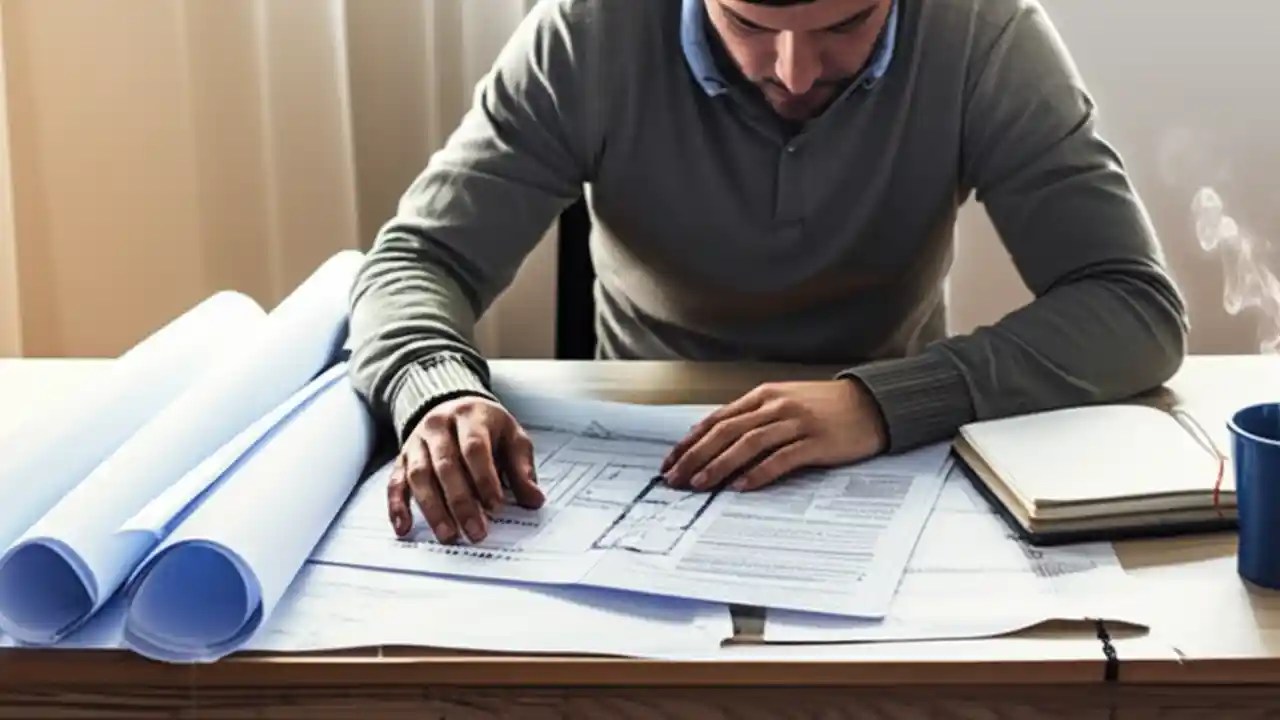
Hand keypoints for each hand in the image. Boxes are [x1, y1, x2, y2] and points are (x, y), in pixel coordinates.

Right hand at [387, 396, 544, 543]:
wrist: (452, 405)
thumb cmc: (487, 427)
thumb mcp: (512, 437)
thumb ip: (522, 468)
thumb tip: (534, 500)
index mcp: (470, 417)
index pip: (474, 448)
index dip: (484, 478)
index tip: (495, 506)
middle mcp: (439, 426)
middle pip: (446, 465)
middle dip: (461, 502)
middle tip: (476, 531)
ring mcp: (417, 442)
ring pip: (419, 476)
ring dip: (433, 509)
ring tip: (448, 535)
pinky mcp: (402, 458)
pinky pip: (395, 482)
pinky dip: (397, 506)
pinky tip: (404, 527)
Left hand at [661, 380, 886, 492]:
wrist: (871, 404)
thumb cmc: (822, 407)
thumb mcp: (782, 403)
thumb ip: (751, 418)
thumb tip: (713, 441)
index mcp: (762, 396)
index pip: (717, 419)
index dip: (690, 441)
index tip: (670, 461)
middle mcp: (775, 406)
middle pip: (726, 431)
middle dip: (696, 456)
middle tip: (676, 478)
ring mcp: (796, 423)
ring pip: (749, 443)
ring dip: (720, 464)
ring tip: (700, 483)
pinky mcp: (816, 442)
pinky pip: (781, 458)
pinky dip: (759, 472)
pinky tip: (742, 486)